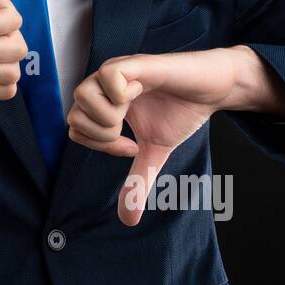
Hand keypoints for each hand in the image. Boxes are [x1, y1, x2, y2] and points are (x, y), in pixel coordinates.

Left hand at [66, 48, 239, 225]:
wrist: (212, 88)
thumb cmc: (180, 112)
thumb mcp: (155, 152)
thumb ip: (138, 180)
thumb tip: (128, 220)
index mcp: (104, 105)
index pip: (76, 129)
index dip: (98, 146)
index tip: (129, 147)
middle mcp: (104, 88)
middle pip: (73, 115)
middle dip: (102, 135)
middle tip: (129, 134)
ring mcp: (118, 73)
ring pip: (83, 95)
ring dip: (108, 116)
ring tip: (132, 113)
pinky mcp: (135, 64)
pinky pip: (109, 76)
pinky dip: (121, 93)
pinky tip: (140, 94)